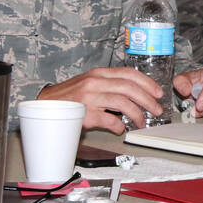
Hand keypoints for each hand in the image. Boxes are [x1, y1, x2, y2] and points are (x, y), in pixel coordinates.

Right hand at [38, 67, 164, 133]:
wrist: (45, 105)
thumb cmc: (69, 96)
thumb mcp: (90, 83)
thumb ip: (110, 84)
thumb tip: (134, 94)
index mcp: (98, 74)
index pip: (128, 73)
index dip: (147, 83)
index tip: (158, 92)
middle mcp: (95, 83)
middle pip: (129, 88)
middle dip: (147, 99)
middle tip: (157, 109)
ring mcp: (90, 98)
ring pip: (123, 103)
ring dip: (137, 114)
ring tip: (141, 122)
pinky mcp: (85, 114)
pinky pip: (109, 120)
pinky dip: (118, 126)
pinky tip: (121, 129)